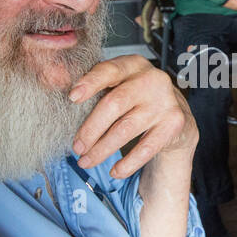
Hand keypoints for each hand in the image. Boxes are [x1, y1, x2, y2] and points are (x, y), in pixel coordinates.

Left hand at [68, 55, 196, 177]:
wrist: (176, 118)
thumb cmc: (136, 101)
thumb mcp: (118, 86)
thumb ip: (94, 87)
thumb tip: (61, 91)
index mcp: (133, 65)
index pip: (109, 70)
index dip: (90, 83)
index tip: (72, 98)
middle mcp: (152, 79)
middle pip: (114, 104)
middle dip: (90, 129)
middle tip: (76, 148)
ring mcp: (165, 102)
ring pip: (126, 129)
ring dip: (102, 150)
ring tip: (86, 161)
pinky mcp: (174, 124)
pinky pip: (146, 148)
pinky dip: (128, 163)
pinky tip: (114, 171)